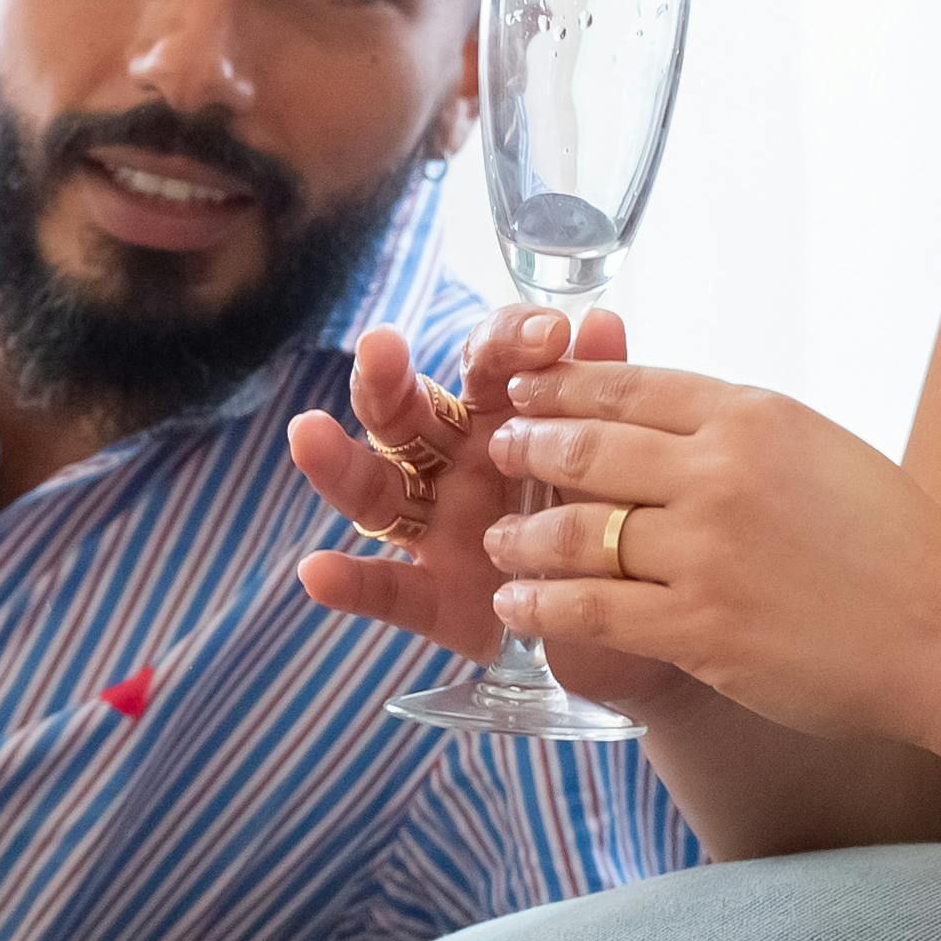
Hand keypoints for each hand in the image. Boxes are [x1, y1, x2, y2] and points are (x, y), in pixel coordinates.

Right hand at [289, 306, 622, 664]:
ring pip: (375, 492)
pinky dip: (350, 583)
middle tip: (379, 345)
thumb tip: (600, 318)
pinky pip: (386, 591)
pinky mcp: (434, 600)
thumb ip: (602, 394)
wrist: (631, 621)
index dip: (508, 340)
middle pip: (407, 415)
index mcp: (502, 417)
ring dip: (339, 464)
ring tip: (308, 434)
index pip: (486, 362)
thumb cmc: (613, 519)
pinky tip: (317, 573)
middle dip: (388, 379)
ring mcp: (436, 532)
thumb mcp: (616, 459)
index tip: (550, 334)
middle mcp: (455, 465)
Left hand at [480, 363, 940, 747]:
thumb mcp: (821, 451)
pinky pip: (591, 611)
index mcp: (755, 416)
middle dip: (530, 449)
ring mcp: (705, 553)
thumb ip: (743, 433)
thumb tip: (668, 422)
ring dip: (525, 535)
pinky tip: (519, 606)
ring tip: (500, 541)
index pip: (630, 385)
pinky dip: (543, 605)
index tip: (526, 389)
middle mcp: (722, 473)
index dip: (562, 385)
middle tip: (499, 454)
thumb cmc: (897, 545)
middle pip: (589, 448)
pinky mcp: (698, 629)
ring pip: (578, 532)